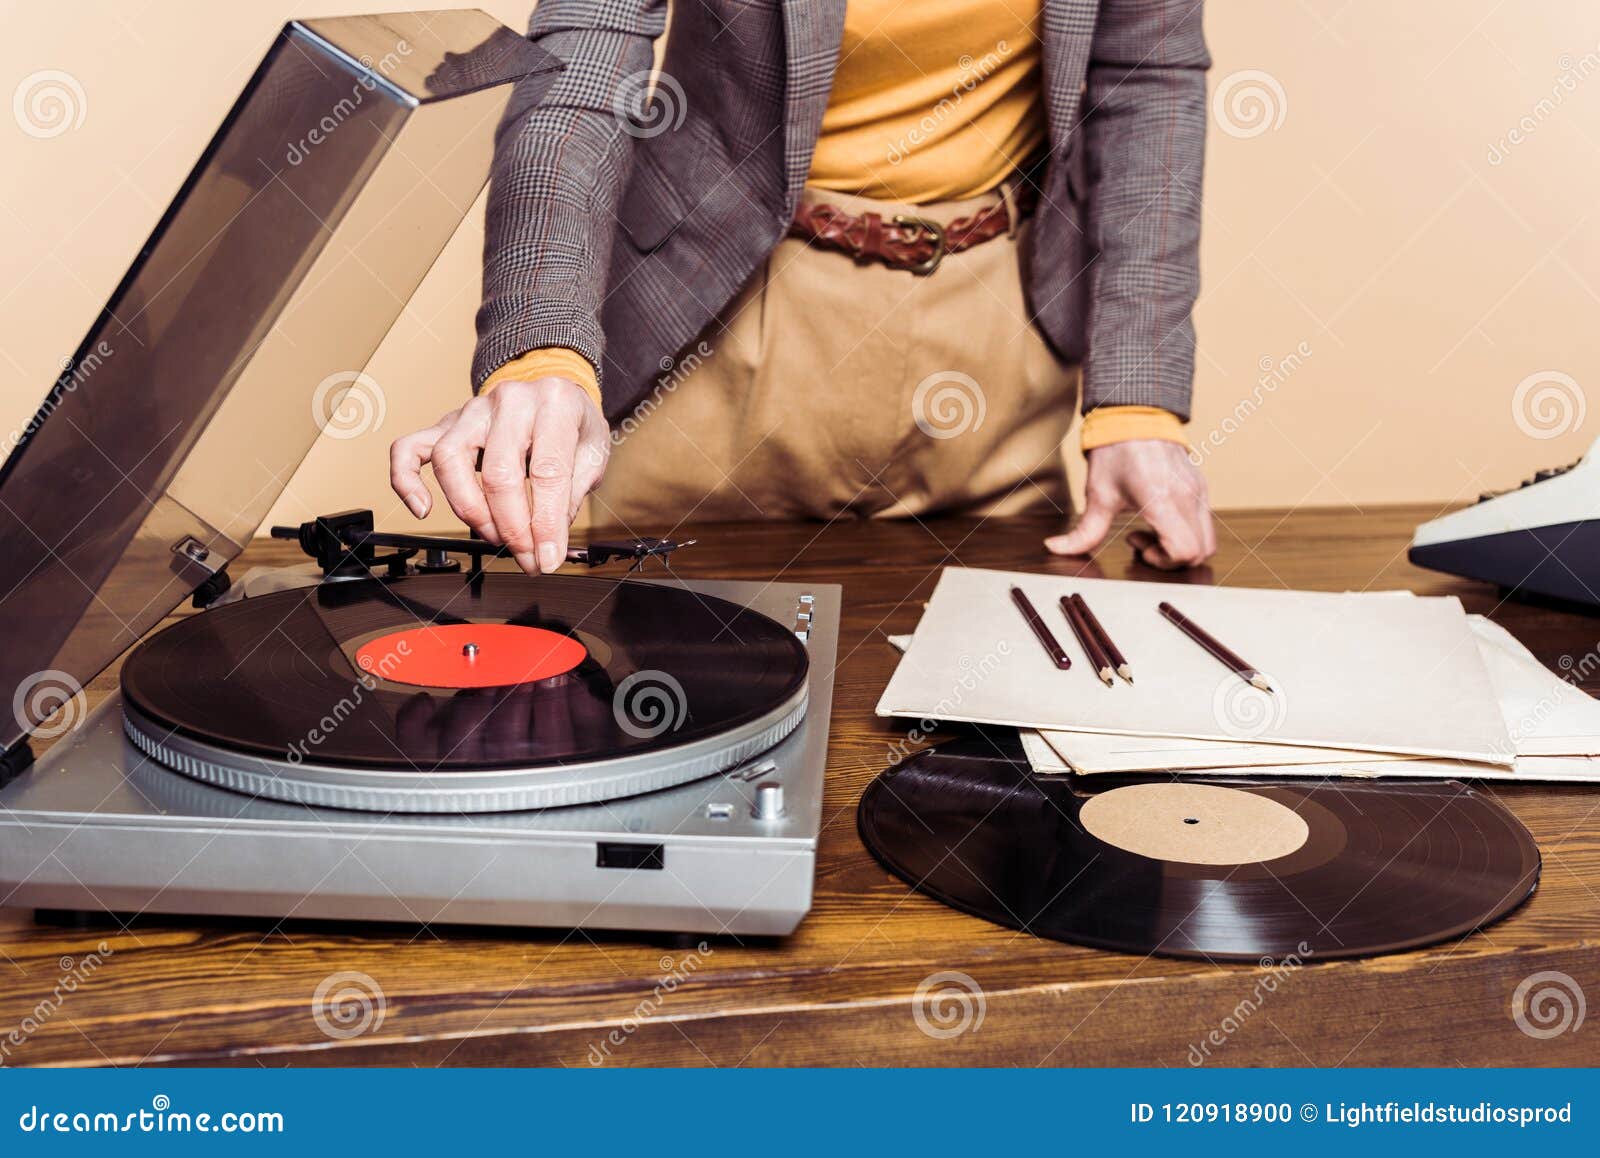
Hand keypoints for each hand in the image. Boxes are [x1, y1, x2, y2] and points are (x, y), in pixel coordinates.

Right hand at [389, 377, 609, 574]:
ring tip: (492, 536)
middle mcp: (510, 400)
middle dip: (511, 528)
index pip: (547, 471)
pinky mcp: (445, 423)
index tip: (548, 558)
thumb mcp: (593, 453)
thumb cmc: (572, 422)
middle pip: (498, 472)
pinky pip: (408, 448)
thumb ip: (571, 496)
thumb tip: (550, 542)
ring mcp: (472, 410)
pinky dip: (406, 481)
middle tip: (526, 556)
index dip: (546, 523)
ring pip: (450, 459)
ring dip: (470, 510)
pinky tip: (422, 509)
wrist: (552, 389)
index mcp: (555, 403)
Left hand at [1044, 439, 1215, 569]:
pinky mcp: (1201, 487)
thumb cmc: (1115, 453)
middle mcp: (1187, 497)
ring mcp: (1198, 492)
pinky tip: (1158, 519)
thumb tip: (1055, 548)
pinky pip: (1205, 524)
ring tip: (1150, 531)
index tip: (1139, 547)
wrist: (1135, 416)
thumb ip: (1082, 531)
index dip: (1163, 561)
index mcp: (1162, 500)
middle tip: (1142, 542)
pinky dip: (1186, 532)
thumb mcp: (1097, 495)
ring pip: (1206, 541)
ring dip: (1180, 547)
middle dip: (1171, 559)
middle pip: (1199, 552)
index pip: (1184, 550)